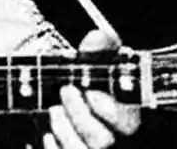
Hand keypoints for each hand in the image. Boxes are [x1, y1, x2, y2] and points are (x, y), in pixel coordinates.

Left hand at [42, 31, 140, 148]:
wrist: (64, 97)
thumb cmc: (88, 81)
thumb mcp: (96, 60)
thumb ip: (101, 48)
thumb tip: (96, 38)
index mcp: (128, 118)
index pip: (129, 125)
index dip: (110, 111)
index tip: (91, 92)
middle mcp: (114, 140)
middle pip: (103, 142)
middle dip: (80, 115)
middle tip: (65, 91)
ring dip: (63, 129)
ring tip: (54, 110)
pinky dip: (51, 146)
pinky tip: (47, 132)